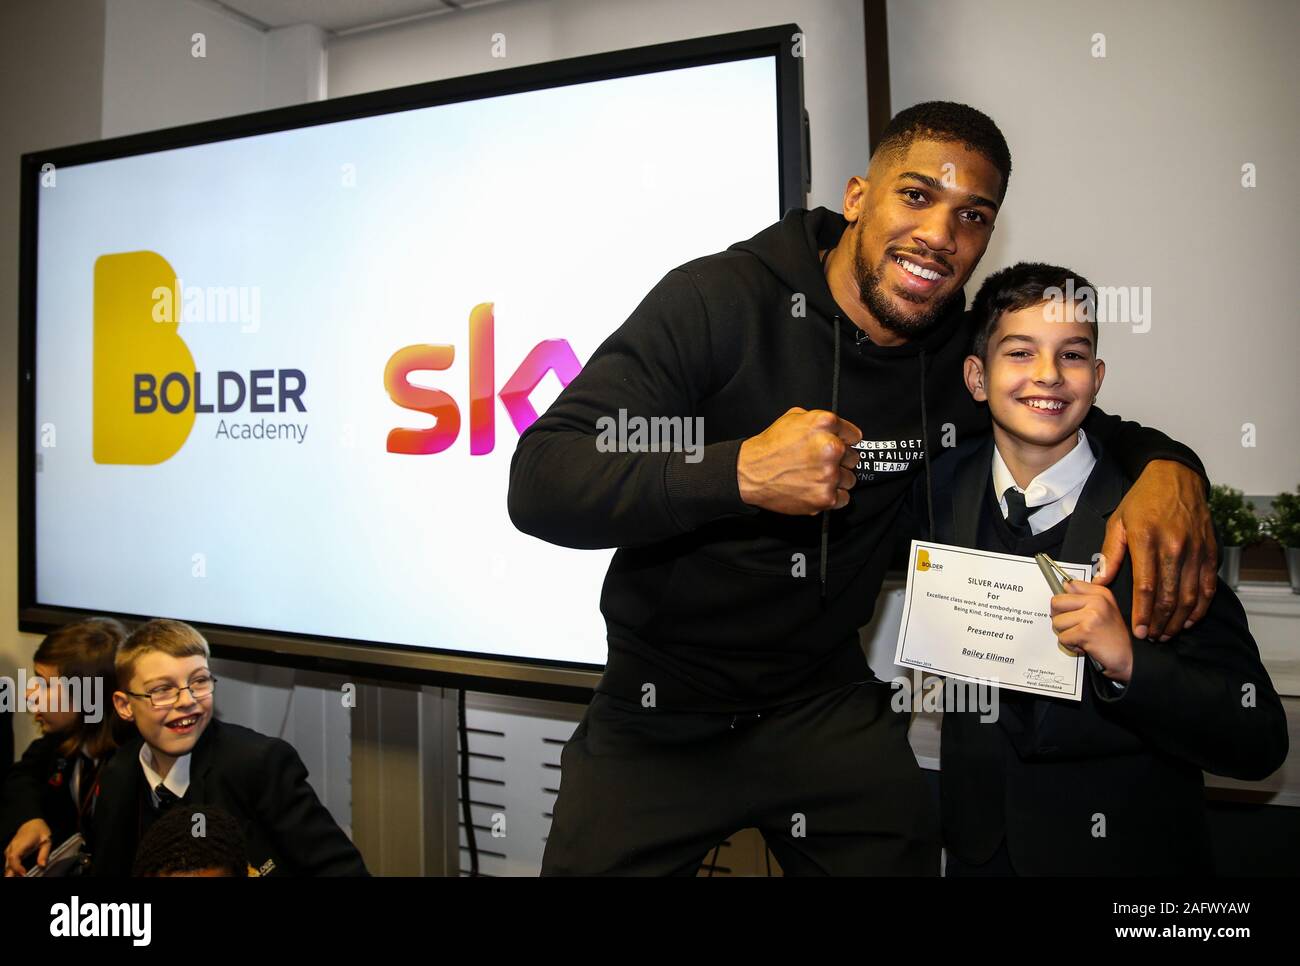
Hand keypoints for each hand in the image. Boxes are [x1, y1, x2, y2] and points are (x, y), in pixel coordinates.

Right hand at [3, 818, 51, 876]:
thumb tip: (42, 865)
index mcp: (21, 844)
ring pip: (7, 864)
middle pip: (8, 864)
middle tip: (21, 878)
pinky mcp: (10, 852)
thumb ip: (44, 853)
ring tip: (19, 877)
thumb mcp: (46, 840)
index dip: (17, 867)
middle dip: (11, 873)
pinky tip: (16, 874)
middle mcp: (12, 847)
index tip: (24, 873)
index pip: (14, 857)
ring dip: (11, 872)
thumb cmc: (40, 831)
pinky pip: (9, 863)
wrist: (32, 823)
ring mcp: (10, 850)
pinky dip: (11, 869)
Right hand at [737, 407, 861, 514]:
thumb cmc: (769, 447)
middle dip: (840, 460)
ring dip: (836, 480)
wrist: (749, 473)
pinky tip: (815, 489)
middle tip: (819, 462)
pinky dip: (832, 496)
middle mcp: (830, 448)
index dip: (844, 440)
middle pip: (854, 458)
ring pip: (850, 479)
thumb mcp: (792, 418)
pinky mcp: (825, 497)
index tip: (838, 446)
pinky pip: (843, 498)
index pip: (854, 435)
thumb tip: (837, 429)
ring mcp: (829, 474)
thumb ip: (818, 421)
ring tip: (814, 476)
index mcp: (823, 424)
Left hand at [1050, 581, 1133, 683]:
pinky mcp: (1086, 631)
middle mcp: (1097, 601)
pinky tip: (1084, 646)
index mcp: (1101, 593)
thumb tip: (1064, 586)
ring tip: (1082, 637)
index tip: (1071, 610)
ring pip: (1057, 622)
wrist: (1130, 658)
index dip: (1065, 602)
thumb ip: (1085, 596)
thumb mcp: (1105, 609)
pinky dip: (1070, 645)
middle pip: (1056, 603)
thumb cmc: (1115, 637)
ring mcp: (1092, 615)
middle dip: (1061, 618)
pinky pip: (1062, 638)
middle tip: (1074, 627)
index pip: (1068, 585)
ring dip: (1066, 634)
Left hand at [1096, 460, 1216, 640]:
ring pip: (1190, 595)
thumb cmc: (1142, 501)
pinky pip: (1208, 585)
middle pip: (1169, 596)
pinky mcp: (1210, 550)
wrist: (1175, 478)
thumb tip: (1098, 583)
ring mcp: (1195, 549)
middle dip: (1160, 622)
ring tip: (1168, 633)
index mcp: (1147, 540)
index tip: (1138, 630)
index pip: (1146, 587)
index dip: (1143, 613)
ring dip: (1179, 619)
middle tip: (1152, 638)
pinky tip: (1189, 618)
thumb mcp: (1118, 522)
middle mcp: (1174, 547)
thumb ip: (1110, 554)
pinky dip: (1200, 606)